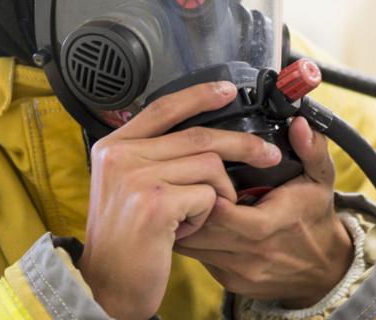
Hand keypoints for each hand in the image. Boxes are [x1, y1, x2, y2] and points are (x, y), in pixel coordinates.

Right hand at [77, 81, 282, 319]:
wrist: (108, 285)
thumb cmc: (126, 239)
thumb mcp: (127, 186)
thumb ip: (153, 156)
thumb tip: (201, 135)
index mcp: (113, 146)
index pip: (163, 107)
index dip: (199, 95)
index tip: (228, 90)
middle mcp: (121, 156)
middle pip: (198, 135)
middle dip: (241, 145)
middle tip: (267, 155)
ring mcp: (137, 178)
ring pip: (209, 165)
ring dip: (218, 193)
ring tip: (198, 215)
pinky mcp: (157, 202)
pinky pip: (207, 195)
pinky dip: (206, 215)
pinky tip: (185, 230)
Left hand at [174, 116, 353, 307]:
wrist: (323, 269)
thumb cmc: (315, 216)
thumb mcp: (321, 178)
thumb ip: (311, 148)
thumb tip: (299, 123)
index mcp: (274, 225)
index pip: (225, 214)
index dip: (206, 195)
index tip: (198, 175)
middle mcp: (253, 253)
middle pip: (202, 230)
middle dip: (186, 204)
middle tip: (177, 180)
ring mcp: (239, 270)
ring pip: (194, 247)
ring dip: (182, 221)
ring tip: (178, 196)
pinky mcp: (229, 281)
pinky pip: (198, 258)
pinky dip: (190, 237)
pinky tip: (189, 217)